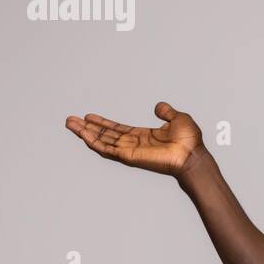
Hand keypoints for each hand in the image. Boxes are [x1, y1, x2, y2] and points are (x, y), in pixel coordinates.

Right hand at [65, 102, 206, 176]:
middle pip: (105, 135)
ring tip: (70, 124)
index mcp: (144, 136)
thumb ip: (166, 112)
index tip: (88, 116)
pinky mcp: (129, 156)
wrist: (193, 154)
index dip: (103, 122)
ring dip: (85, 133)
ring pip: (102, 141)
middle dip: (88, 128)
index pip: (118, 129)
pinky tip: (83, 135)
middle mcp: (134, 144)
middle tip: (71, 120)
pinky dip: (94, 142)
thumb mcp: (178, 119)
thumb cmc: (190, 141)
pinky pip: (107, 149)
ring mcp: (130, 150)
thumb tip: (158, 106)